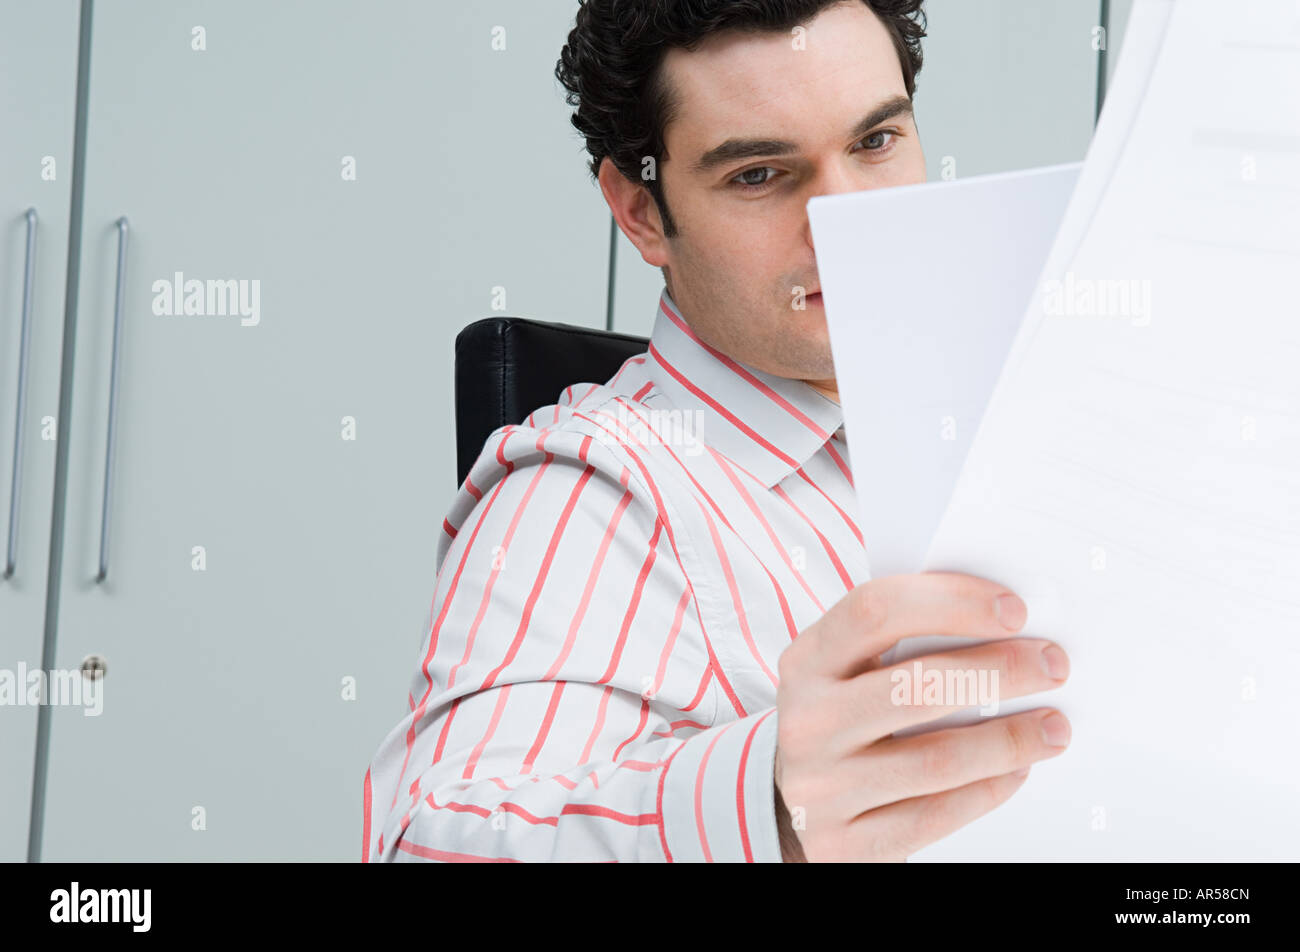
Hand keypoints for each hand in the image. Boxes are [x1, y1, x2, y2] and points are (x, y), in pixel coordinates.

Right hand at [773, 572, 1069, 861]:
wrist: (790, 804)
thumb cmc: (843, 719)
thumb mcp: (846, 670)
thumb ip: (900, 642)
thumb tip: (1002, 625)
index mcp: (807, 661)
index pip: (875, 611)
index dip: (950, 602)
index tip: (1014, 610)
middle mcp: (807, 721)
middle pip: (916, 686)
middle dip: (999, 671)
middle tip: (1052, 665)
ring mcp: (821, 786)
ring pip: (935, 759)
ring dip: (1009, 740)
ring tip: (1054, 727)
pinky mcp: (844, 841)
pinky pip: (933, 816)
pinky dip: (987, 791)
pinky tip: (1017, 771)